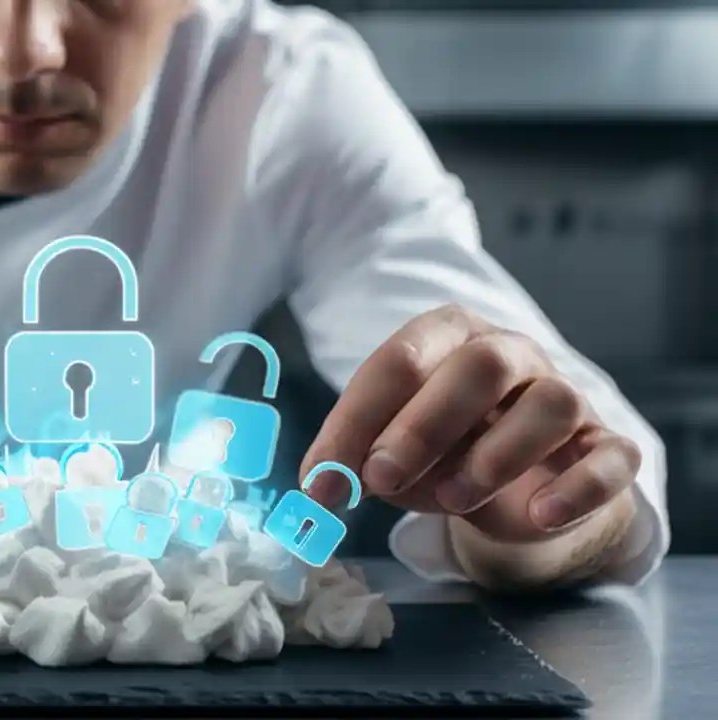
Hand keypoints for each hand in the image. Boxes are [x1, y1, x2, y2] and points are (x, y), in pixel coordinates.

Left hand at [302, 304, 641, 545]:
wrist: (516, 487)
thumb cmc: (440, 453)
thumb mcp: (387, 452)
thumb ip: (353, 459)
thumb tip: (319, 486)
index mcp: (447, 338)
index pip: (401, 361)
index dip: (357, 420)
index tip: (324, 479)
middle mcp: (511, 354)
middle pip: (481, 365)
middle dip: (424, 424)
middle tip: (383, 478)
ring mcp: (566, 395)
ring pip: (551, 402)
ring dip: (497, 455)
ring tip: (452, 499)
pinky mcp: (605, 446)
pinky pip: (610, 457)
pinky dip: (578, 489)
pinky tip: (538, 515)